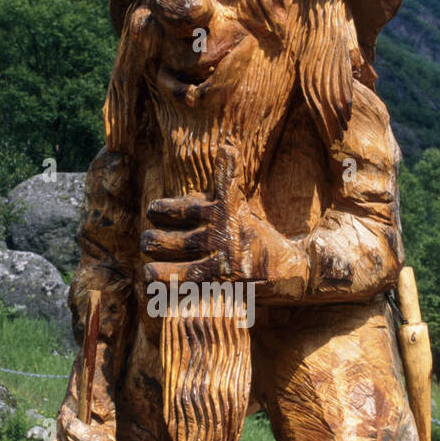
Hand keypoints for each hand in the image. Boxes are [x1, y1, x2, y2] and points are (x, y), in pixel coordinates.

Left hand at [141, 140, 307, 290]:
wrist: (294, 271)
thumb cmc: (261, 237)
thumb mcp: (244, 207)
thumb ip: (228, 181)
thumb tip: (226, 147)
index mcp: (225, 215)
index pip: (185, 208)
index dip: (163, 209)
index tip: (151, 211)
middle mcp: (222, 239)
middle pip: (175, 241)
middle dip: (154, 242)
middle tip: (145, 242)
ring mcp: (223, 266)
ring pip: (178, 271)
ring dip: (157, 271)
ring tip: (146, 270)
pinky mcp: (225, 290)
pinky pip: (191, 293)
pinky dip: (172, 293)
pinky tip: (158, 292)